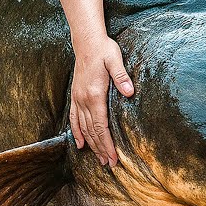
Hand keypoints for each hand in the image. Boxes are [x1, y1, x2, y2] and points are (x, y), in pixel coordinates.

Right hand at [69, 34, 134, 165]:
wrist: (87, 41)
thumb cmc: (104, 50)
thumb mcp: (115, 59)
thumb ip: (122, 76)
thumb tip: (130, 92)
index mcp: (95, 94)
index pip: (101, 126)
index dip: (107, 144)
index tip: (114, 158)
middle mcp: (84, 100)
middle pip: (92, 131)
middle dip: (101, 149)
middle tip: (110, 165)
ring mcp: (78, 98)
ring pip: (83, 128)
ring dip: (92, 145)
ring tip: (99, 159)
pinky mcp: (75, 96)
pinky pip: (74, 119)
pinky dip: (77, 133)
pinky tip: (81, 144)